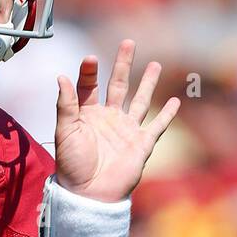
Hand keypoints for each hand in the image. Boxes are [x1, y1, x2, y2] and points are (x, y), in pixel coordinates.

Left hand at [54, 40, 179, 202]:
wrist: (89, 193)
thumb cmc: (72, 164)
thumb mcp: (65, 131)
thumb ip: (66, 104)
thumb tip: (61, 76)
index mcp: (87, 113)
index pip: (90, 85)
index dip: (90, 71)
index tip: (91, 58)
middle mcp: (108, 118)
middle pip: (118, 84)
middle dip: (123, 64)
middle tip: (128, 43)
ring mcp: (126, 129)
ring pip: (140, 100)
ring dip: (148, 83)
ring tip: (155, 64)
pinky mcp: (141, 143)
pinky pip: (157, 126)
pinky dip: (167, 114)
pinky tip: (175, 101)